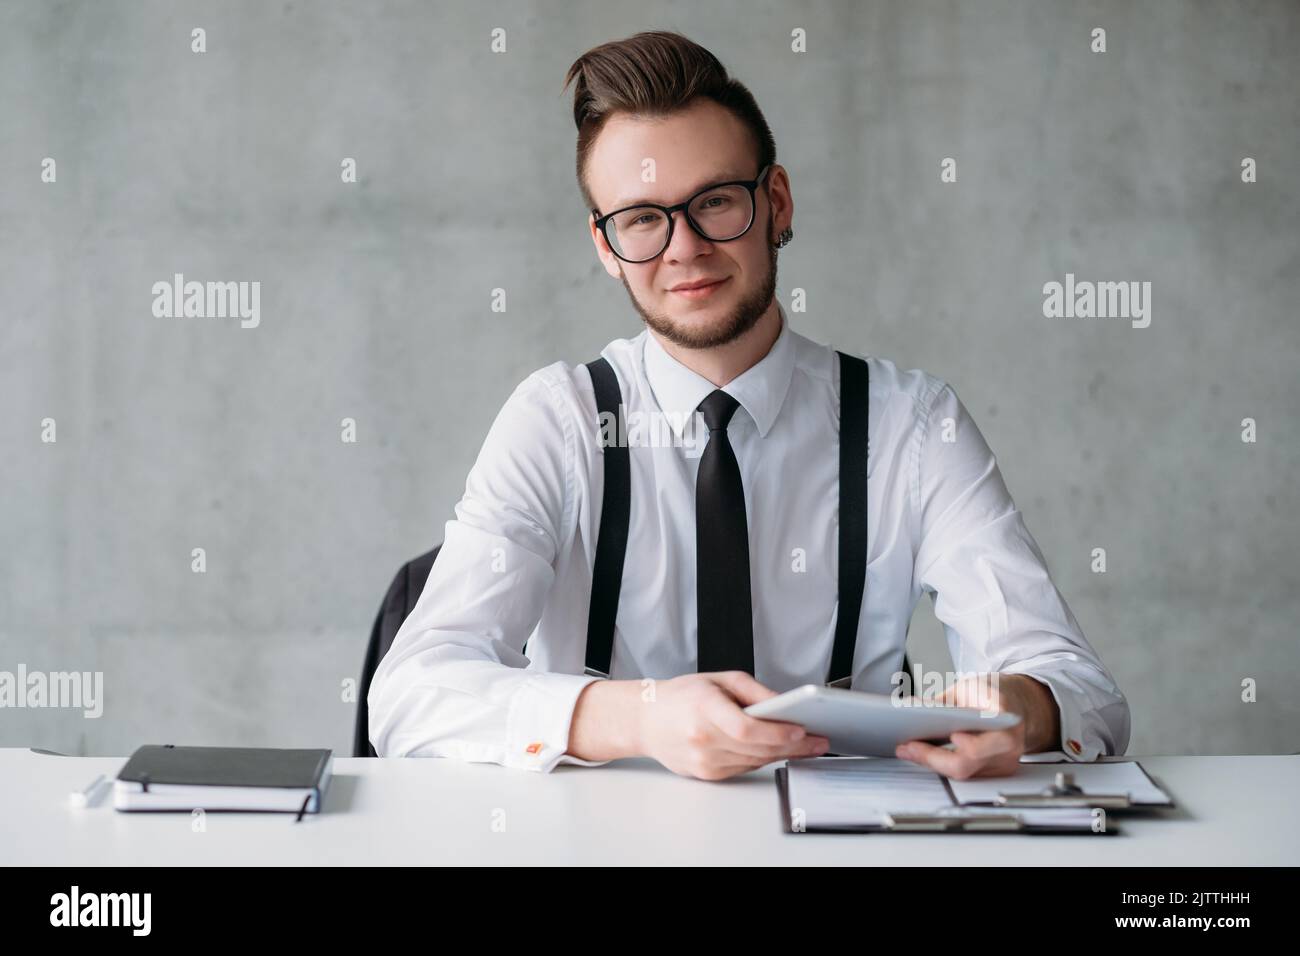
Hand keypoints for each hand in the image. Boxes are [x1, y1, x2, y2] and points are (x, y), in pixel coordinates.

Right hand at [637, 672, 830, 780]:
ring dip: (782, 755)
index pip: (746, 728)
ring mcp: (703, 761)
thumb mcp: (719, 679)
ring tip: (805, 745)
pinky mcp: (706, 775)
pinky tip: (774, 750)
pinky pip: (744, 768)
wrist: (646, 720)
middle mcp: (702, 739)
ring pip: (755, 762)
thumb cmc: (681, 696)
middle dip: (793, 746)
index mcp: (704, 708)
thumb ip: (754, 691)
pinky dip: (761, 759)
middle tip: (818, 741)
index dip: (776, 733)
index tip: (800, 731)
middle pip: (756, 749)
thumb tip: (784, 705)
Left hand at [892, 673, 1059, 778]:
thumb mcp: (967, 687)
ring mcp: (1005, 761)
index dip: (968, 744)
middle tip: (907, 747)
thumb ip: (941, 700)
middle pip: (967, 763)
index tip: (949, 737)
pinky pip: (968, 773)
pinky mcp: (998, 771)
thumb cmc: (992, 693)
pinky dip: (944, 764)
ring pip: (964, 772)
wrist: (1019, 703)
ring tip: (908, 749)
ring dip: (933, 762)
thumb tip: (910, 707)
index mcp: (1004, 717)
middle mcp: (1008, 743)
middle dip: (932, 757)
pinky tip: (926, 754)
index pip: (985, 738)